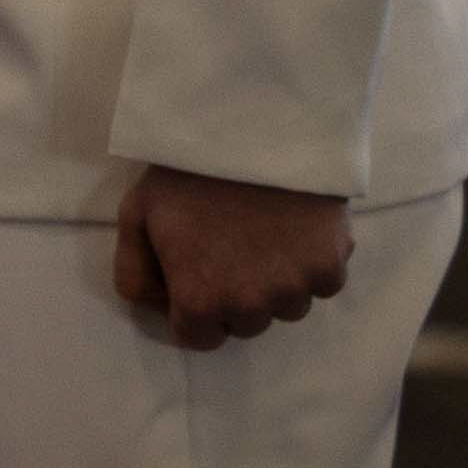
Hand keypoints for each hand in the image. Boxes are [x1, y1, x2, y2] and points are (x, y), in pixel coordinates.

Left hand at [111, 164, 350, 350]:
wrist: (250, 129)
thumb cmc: (186, 171)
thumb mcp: (137, 216)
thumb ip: (135, 272)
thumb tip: (158, 307)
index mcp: (201, 300)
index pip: (200, 338)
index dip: (194, 307)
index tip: (197, 275)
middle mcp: (252, 307)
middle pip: (246, 324)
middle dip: (236, 296)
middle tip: (230, 247)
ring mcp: (296, 288)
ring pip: (288, 307)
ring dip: (277, 283)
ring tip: (263, 234)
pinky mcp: (332, 265)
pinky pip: (323, 284)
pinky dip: (312, 264)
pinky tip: (294, 227)